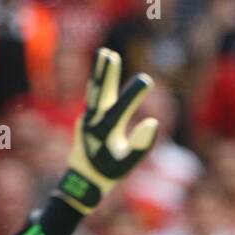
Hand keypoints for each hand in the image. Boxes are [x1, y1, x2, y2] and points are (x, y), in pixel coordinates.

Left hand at [57, 47, 158, 214]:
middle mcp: (93, 121)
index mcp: (105, 132)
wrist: (82, 180)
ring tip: (104, 54)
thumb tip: (152, 122)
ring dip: (100, 73)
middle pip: (101, 92)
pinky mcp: (85, 120)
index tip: (146, 81)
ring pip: (95, 91)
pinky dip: (97, 86)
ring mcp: (87, 119)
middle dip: (106, 73)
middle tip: (109, 54)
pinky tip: (99, 77)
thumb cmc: (108, 172)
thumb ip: (141, 145)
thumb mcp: (127, 164)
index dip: (134, 93)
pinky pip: (92, 98)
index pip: (122, 107)